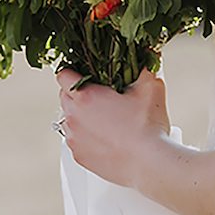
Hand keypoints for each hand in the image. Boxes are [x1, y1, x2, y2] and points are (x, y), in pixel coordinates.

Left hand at [56, 68, 170, 186]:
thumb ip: (146, 65)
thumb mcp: (151, 87)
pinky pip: (75, 140)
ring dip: (80, 116)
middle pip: (64, 97)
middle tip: (100, 95)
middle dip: (78, 93)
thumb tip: (148, 50)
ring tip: (105, 118)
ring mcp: (74, 139)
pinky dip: (85, 137)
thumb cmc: (148, 126)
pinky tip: (106, 137)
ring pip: (68, 120)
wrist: (149, 164)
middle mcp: (73, 117)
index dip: (74, 71)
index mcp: (85, 96)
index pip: (63, 75)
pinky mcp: (79, 157)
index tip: (87, 73)